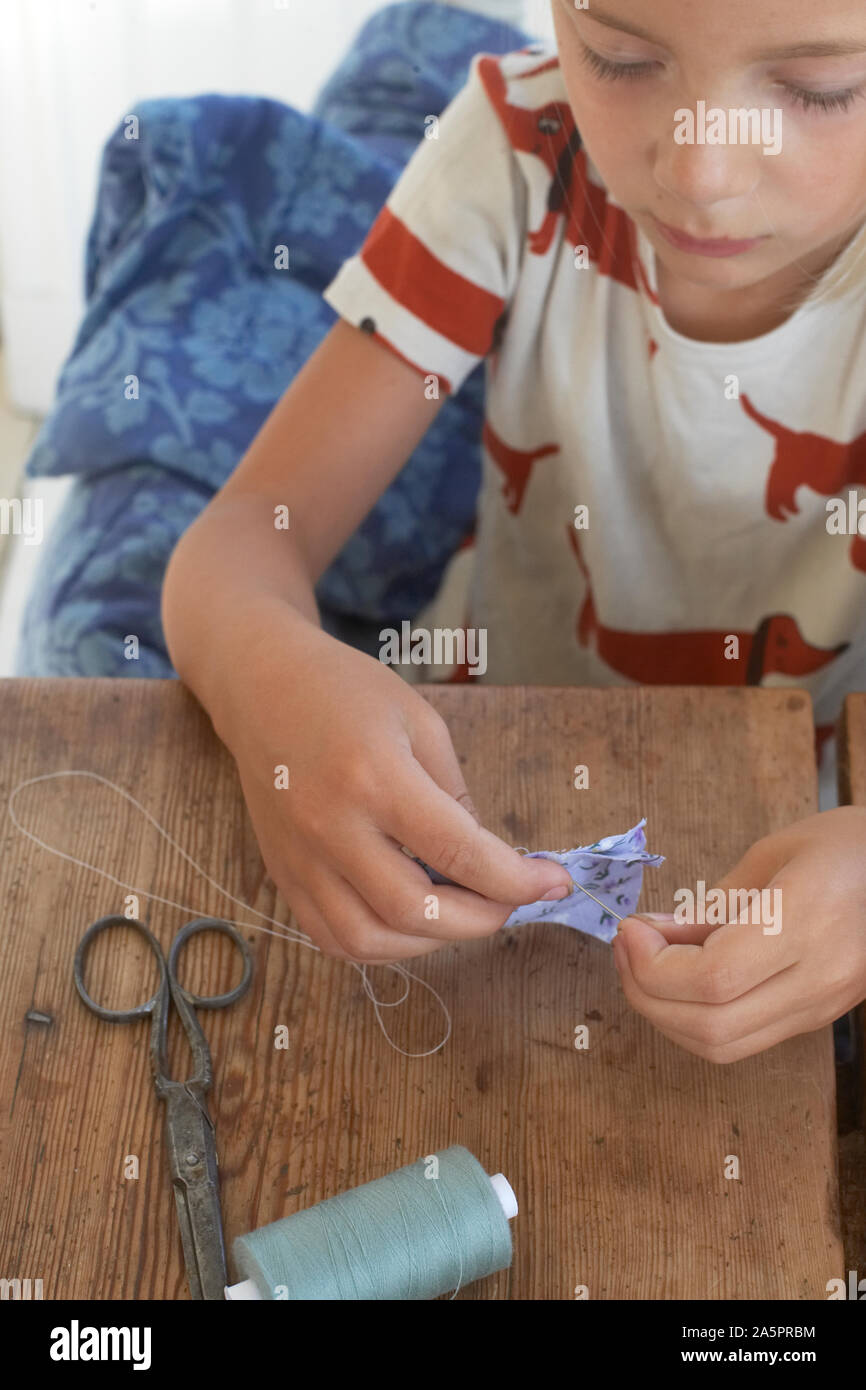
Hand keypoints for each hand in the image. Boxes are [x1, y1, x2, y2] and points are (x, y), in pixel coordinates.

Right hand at [223, 620, 572, 961]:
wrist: (261, 686)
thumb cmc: (345, 691)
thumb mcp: (421, 724)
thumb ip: (456, 797)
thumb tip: (487, 862)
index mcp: (375, 777)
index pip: (458, 854)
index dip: (515, 879)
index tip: (553, 881)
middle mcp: (331, 827)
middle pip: (414, 911)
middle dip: (481, 919)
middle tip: (510, 901)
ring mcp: (300, 859)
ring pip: (370, 940)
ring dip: (431, 942)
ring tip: (463, 913)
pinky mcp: (282, 876)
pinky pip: (334, 938)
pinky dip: (382, 945)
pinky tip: (413, 922)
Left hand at [612, 807, 865, 1061]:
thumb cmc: (847, 847)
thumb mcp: (773, 853)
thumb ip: (709, 903)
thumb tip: (647, 935)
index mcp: (808, 921)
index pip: (714, 978)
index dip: (654, 966)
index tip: (630, 930)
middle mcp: (819, 977)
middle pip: (712, 1026)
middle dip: (647, 994)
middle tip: (626, 948)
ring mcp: (822, 1006)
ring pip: (724, 1046)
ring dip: (666, 1015)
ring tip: (643, 965)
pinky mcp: (818, 1017)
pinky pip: (743, 1039)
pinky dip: (695, 1019)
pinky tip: (679, 981)